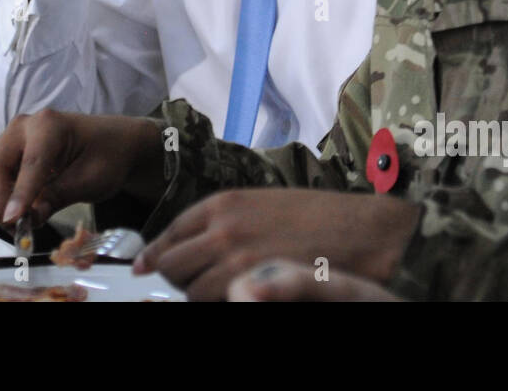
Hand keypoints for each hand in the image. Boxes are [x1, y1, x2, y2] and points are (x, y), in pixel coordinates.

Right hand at [0, 110, 165, 228]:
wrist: (114, 143)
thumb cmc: (108, 157)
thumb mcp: (91, 180)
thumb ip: (58, 196)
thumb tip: (30, 218)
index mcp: (49, 126)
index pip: (29, 164)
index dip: (19, 195)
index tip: (12, 221)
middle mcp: (24, 126)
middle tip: (19, 228)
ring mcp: (13, 137)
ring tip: (22, 220)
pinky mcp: (9, 151)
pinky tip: (20, 208)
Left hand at [132, 188, 421, 301]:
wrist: (363, 232)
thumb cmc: (320, 216)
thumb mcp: (264, 204)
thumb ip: (228, 220)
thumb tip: (199, 239)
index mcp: (223, 204)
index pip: (171, 232)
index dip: (155, 253)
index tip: (144, 267)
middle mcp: (221, 230)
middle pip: (173, 266)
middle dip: (175, 277)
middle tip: (187, 284)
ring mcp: (235, 262)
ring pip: (192, 291)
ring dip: (197, 295)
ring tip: (217, 293)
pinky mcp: (252, 286)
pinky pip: (216, 303)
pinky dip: (218, 302)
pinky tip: (233, 297)